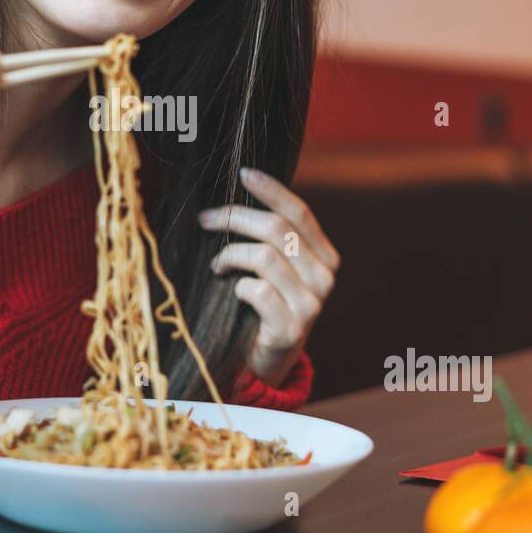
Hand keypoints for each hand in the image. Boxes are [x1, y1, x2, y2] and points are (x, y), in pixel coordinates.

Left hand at [198, 167, 339, 384]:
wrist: (266, 359)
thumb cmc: (264, 304)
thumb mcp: (276, 267)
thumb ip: (272, 237)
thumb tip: (241, 189)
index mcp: (325, 257)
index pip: (300, 213)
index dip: (271, 189)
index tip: (243, 173)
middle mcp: (324, 278)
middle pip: (277, 230)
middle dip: (235, 218)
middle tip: (207, 220)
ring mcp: (311, 305)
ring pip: (263, 257)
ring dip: (229, 255)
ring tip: (217, 265)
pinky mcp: (291, 329)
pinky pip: (255, 290)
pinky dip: (236, 286)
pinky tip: (232, 292)